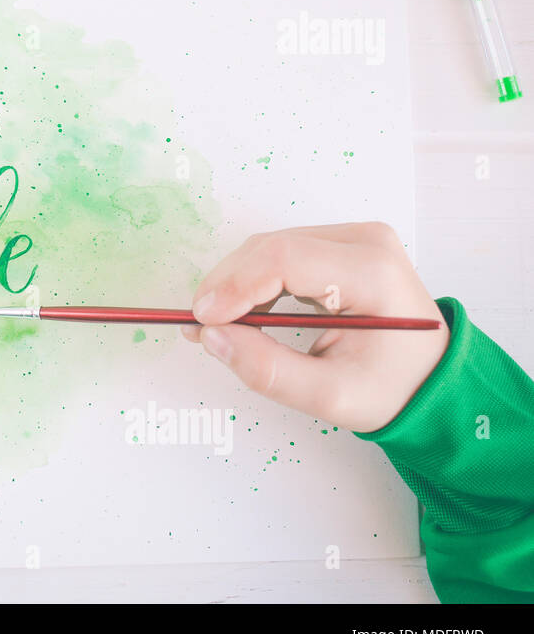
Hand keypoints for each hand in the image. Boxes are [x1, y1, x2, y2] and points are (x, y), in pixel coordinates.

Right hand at [182, 222, 448, 432]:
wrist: (434, 379)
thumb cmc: (393, 389)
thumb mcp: (331, 395)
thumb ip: (268, 370)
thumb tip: (211, 337)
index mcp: (373, 273)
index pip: (284, 259)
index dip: (234, 286)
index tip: (201, 320)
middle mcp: (365, 241)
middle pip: (271, 248)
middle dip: (227, 286)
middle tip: (198, 327)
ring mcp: (354, 238)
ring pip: (270, 247)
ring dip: (235, 283)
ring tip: (216, 324)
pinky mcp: (341, 245)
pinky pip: (281, 253)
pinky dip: (253, 281)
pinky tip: (243, 313)